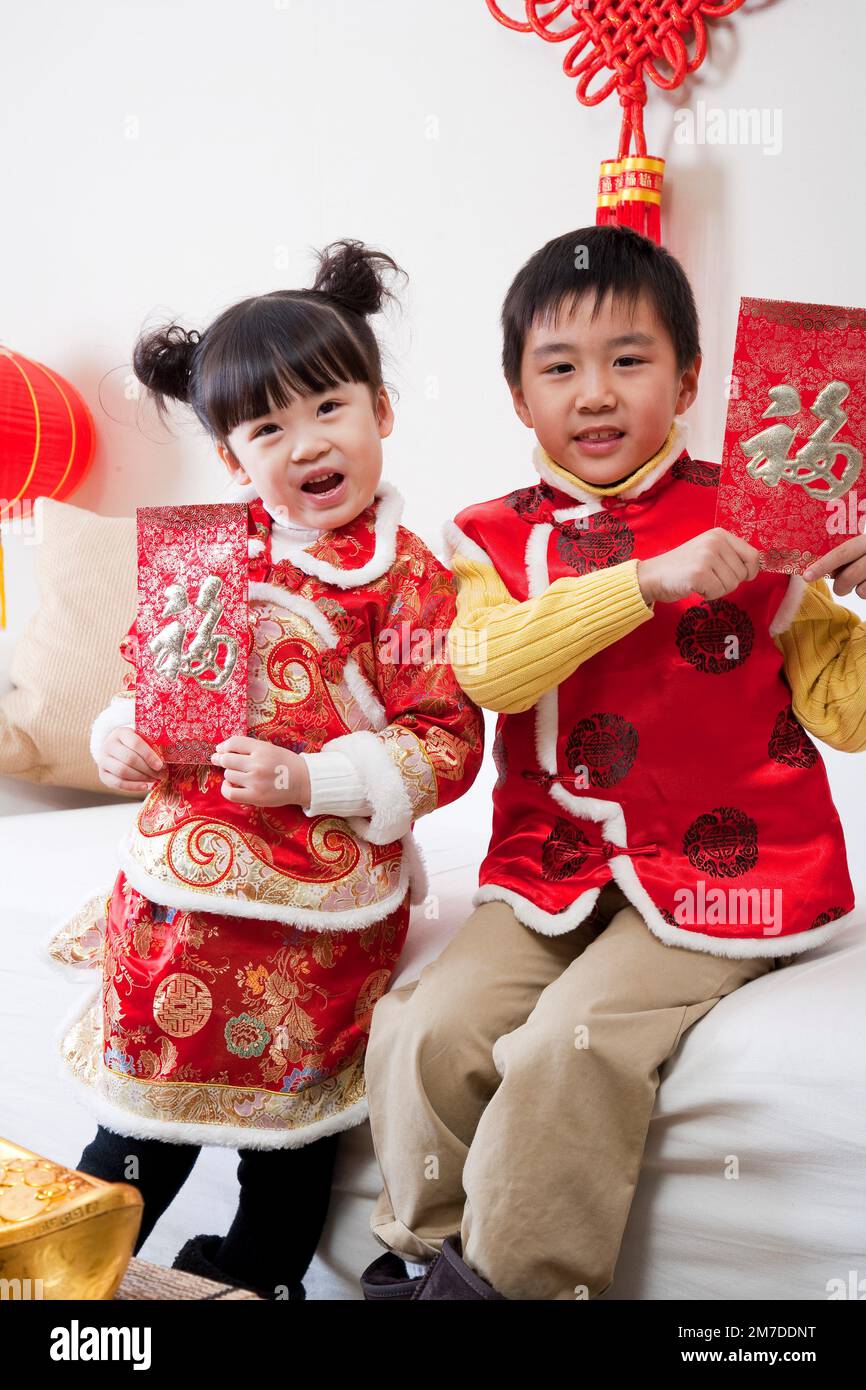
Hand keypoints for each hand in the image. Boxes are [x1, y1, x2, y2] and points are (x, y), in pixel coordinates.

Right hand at [98, 728, 164, 792]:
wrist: (116, 749)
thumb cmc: (135, 744)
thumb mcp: (143, 739)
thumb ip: (153, 746)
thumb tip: (168, 758)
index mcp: (121, 733)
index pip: (135, 743)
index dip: (149, 755)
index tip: (160, 765)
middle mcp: (109, 745)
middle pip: (129, 759)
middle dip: (147, 769)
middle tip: (161, 775)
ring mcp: (103, 760)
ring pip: (122, 771)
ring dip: (141, 778)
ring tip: (154, 779)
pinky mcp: (103, 774)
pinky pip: (117, 783)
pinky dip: (133, 786)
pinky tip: (145, 786)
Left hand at [209, 736, 311, 807]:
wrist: (304, 781)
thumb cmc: (285, 764)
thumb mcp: (269, 748)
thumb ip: (248, 748)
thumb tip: (220, 751)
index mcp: (262, 749)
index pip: (233, 742)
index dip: (223, 746)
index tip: (221, 750)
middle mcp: (257, 764)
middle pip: (227, 759)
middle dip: (222, 759)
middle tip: (221, 761)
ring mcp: (255, 781)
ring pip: (228, 775)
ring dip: (230, 774)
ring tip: (238, 774)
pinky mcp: (255, 797)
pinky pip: (230, 792)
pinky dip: (226, 788)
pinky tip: (230, 784)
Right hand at [636, 528, 761, 604]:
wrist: (652, 575)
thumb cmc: (683, 567)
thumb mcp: (708, 551)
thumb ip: (730, 555)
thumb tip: (755, 568)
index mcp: (720, 534)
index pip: (752, 555)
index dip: (750, 571)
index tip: (743, 577)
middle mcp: (715, 542)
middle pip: (742, 574)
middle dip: (729, 583)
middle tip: (709, 579)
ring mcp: (706, 557)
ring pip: (731, 585)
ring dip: (717, 590)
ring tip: (701, 582)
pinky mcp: (699, 574)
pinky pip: (718, 592)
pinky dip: (708, 595)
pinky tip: (695, 587)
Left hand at [802, 535, 865, 596]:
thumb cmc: (865, 556)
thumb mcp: (861, 548)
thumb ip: (845, 555)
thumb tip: (817, 569)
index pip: (842, 552)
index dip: (823, 565)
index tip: (807, 576)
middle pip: (849, 575)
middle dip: (839, 585)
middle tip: (838, 587)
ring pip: (859, 589)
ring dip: (854, 590)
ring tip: (859, 582)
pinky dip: (865, 593)